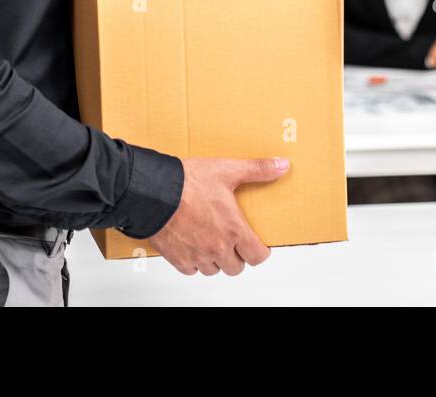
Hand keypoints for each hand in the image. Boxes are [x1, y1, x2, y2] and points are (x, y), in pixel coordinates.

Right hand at [148, 156, 288, 275]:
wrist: (153, 192)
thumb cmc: (188, 182)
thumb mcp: (227, 170)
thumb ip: (257, 170)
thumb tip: (282, 165)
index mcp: (233, 230)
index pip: (257, 257)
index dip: (260, 252)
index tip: (256, 244)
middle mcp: (217, 248)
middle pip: (236, 268)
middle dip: (237, 256)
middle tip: (232, 240)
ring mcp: (197, 256)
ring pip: (213, 270)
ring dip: (215, 259)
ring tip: (211, 240)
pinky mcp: (178, 259)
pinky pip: (191, 270)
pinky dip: (194, 261)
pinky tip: (192, 244)